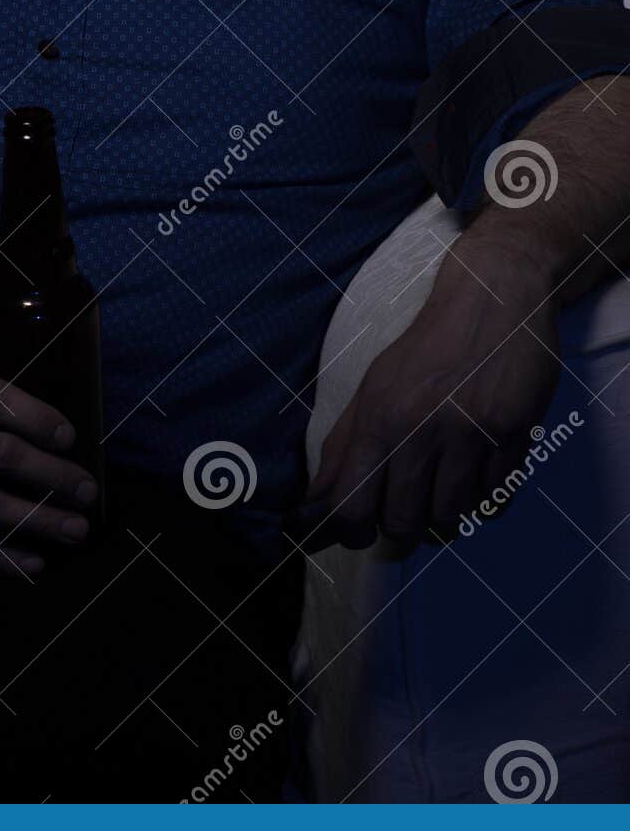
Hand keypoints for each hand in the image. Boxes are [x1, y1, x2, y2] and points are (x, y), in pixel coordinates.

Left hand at [298, 239, 561, 550]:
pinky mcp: (514, 437)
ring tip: (439, 491)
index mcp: (380, 417)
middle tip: (402, 508)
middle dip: (398, 526)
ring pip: (450, 520)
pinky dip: (483, 501)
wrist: (492, 296)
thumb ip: (343, 446)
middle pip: (401, 523)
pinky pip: (495, 501)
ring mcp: (472, 436)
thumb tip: (315, 504)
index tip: (350, 533)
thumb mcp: (373, 387)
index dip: (345, 533)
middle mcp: (422, 430)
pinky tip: (476, 478)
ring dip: (442, 517)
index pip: (351, 506)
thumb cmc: (426, 347)